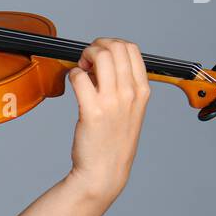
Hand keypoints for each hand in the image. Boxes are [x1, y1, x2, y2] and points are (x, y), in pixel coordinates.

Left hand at [66, 37, 150, 201]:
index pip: (131, 49)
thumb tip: (101, 62)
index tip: (100, 55)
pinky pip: (79, 77)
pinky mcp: (92, 110)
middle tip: (86, 60)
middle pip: (114, 47)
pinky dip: (72, 75)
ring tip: (81, 70)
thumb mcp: (130, 109)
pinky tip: (74, 84)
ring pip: (99, 57)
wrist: (105, 171)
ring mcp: (112, 102)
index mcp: (142, 90)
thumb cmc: (113, 140)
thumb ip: (121, 84)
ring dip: (84, 57)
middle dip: (96, 46)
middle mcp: (130, 93)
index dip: (111, 44)